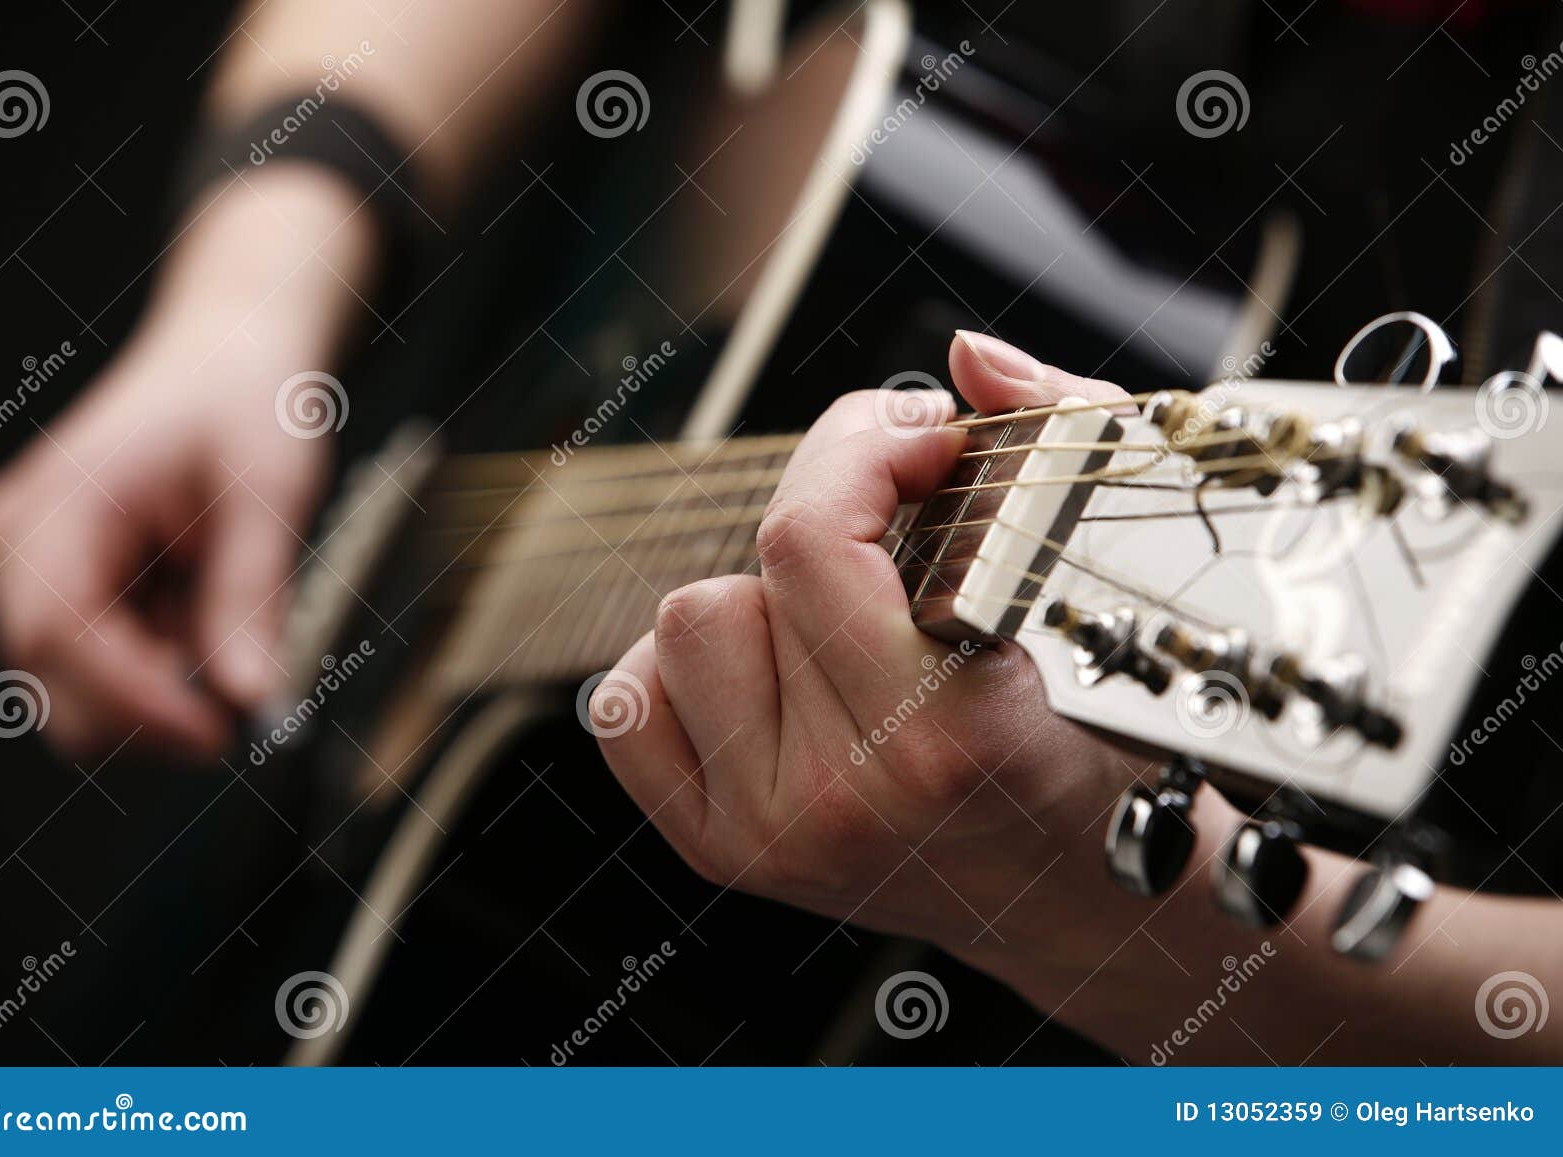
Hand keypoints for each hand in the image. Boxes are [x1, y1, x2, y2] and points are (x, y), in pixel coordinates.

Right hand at [0, 168, 377, 758]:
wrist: (228, 359)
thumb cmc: (242, 406)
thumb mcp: (268, 495)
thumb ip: (251, 598)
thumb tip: (251, 697)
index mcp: (54, 509)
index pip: (61, 639)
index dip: (139, 703)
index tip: (223, 733)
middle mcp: (21, 548)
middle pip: (60, 690)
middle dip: (156, 712)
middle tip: (250, 700)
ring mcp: (33, 574)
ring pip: (83, 696)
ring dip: (165, 692)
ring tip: (231, 625)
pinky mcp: (64, 593)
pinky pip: (104, 670)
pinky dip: (164, 670)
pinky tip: (205, 617)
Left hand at [594, 333, 1155, 972]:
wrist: (1079, 898)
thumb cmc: (1103, 739)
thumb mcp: (1113, 583)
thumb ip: (1054, 437)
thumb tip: (965, 362)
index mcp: (951, 729)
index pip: (814, 536)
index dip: (863, 448)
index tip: (925, 441)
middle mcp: (848, 794)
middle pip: (753, 566)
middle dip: (833, 505)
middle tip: (897, 515)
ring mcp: (772, 831)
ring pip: (688, 622)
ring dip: (766, 598)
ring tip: (846, 623)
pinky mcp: (720, 851)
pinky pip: (628, 704)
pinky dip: (685, 667)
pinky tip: (767, 671)